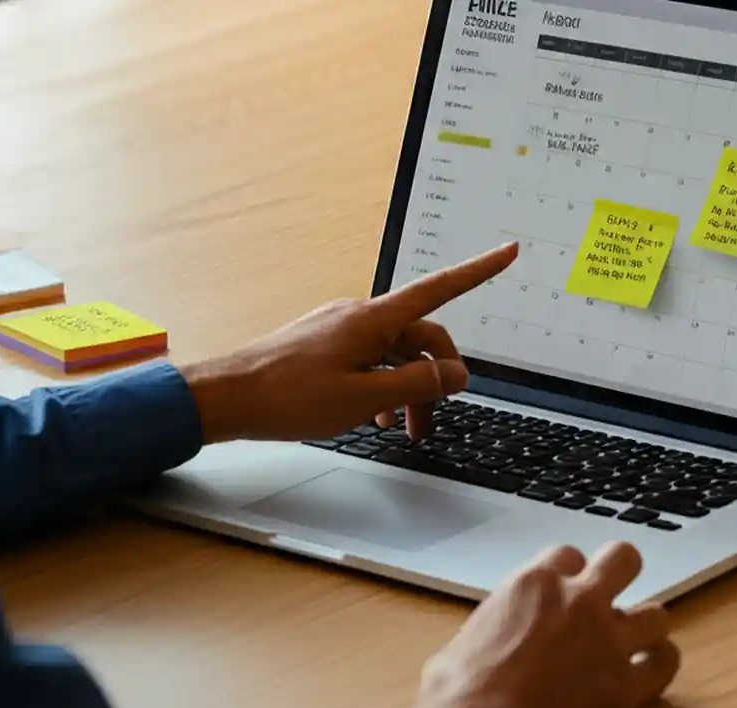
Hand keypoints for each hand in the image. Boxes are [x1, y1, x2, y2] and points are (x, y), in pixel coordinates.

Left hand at [180, 243, 517, 442]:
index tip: (508, 252)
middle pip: (420, 336)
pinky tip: (373, 414)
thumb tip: (458, 373)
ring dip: (407, 387)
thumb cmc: (287, 397)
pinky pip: (368, 357)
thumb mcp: (364, 397)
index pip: (440, 288)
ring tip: (402, 427)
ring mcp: (340, 328)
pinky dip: (382, 383)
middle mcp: (360, 315)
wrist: (227, 397)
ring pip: (394, 352)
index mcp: (374, 320)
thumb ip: (417, 384)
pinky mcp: (324, 343)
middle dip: (437, 375)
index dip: (479, 271)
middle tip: (435, 419)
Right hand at [411, 542, 679, 707]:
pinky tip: (650, 670)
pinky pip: (665, 661)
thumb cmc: (459, 693)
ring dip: (646, 626)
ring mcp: (607, 640)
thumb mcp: (465, 642)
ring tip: (637, 640)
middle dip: (621, 574)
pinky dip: (660, 664)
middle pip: (623, 559)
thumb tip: (493, 639)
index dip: (568, 573)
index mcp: (532, 584)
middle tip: (613, 594)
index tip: (564, 590)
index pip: (567, 554)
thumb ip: (497, 625)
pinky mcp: (626, 684)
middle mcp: (577, 601)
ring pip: (655, 613)